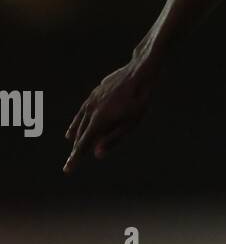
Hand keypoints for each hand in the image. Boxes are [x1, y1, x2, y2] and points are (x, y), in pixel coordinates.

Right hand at [63, 58, 154, 173]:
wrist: (139, 73)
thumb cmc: (139, 102)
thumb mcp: (130, 125)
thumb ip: (113, 139)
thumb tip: (97, 154)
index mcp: (99, 121)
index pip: (84, 144)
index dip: (76, 158)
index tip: (67, 169)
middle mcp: (91, 110)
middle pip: (81, 133)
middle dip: (77, 148)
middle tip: (73, 161)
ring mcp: (92, 100)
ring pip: (81, 119)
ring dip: (76, 131)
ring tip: (70, 139)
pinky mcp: (96, 92)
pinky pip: (84, 108)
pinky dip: (81, 116)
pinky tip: (82, 117)